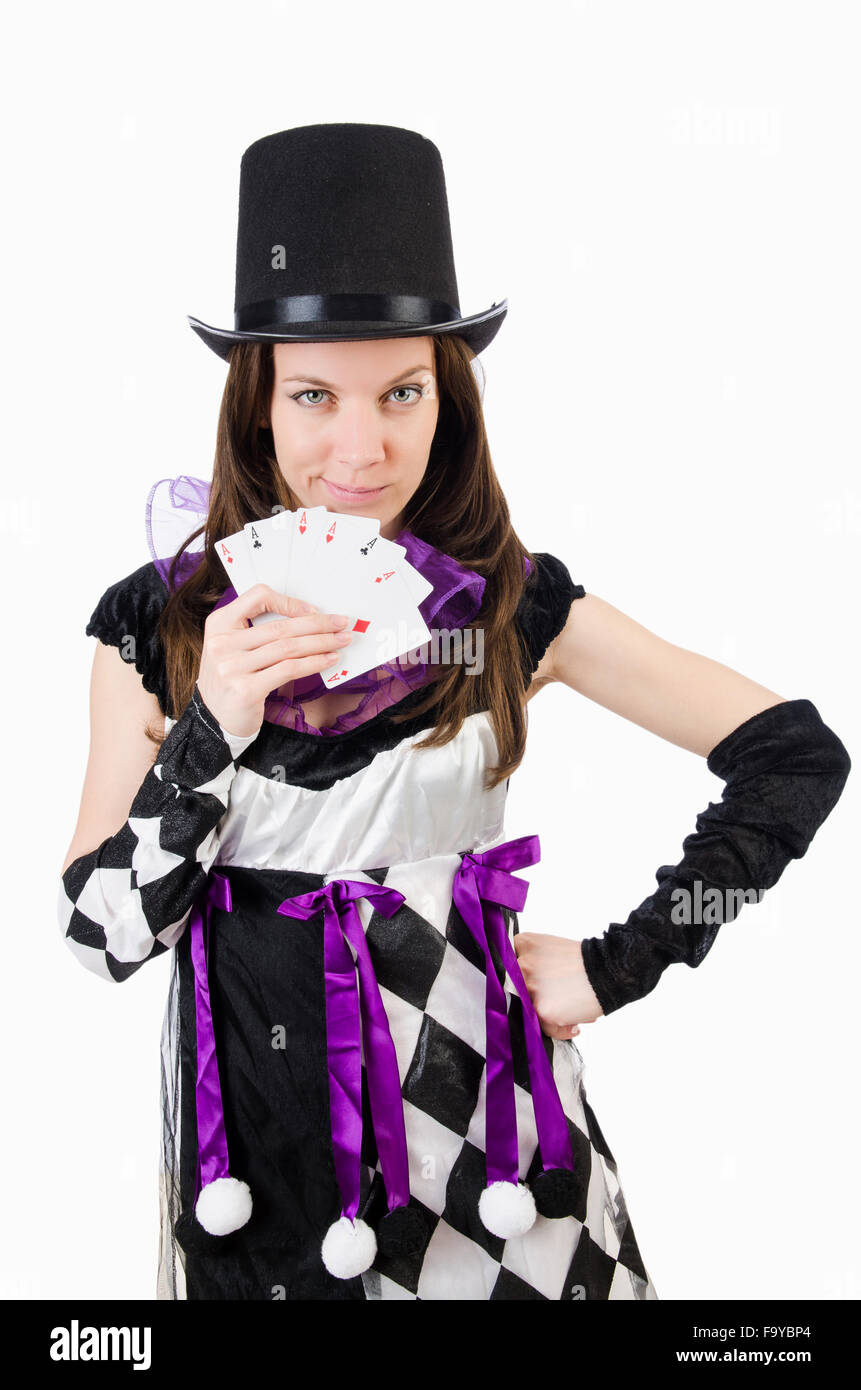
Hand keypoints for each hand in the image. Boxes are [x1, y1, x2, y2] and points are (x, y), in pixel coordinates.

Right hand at [197, 584, 353, 738]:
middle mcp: (223, 643)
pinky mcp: (246, 690)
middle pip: (281, 627)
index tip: (314, 610)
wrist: (213, 719)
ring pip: (288, 648)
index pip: (258, 597)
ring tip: (342, 641)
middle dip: (318, 624)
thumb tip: (308, 618)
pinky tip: (329, 660)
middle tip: (342, 623)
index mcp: (220, 624)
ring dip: (321, 643)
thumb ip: (258, 630)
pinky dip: (314, 663)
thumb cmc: (232, 678)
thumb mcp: (233, 647)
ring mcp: (232, 667)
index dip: (289, 602)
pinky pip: (289, 670)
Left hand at [512, 933, 603, 1038]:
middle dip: (533, 1000)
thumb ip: (531, 962)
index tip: (529, 986)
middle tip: (555, 1000)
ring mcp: (530, 987)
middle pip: (513, 991)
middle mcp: (521, 964)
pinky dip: (560, 1029)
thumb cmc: (584, 961)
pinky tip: (574, 1023)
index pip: (504, 966)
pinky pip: (544, 1028)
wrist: (609, 970)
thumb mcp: (550, 948)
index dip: (517, 980)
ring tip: (570, 1011)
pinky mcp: (541, 1009)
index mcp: (523, 944)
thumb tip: (523, 991)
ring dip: (548, 1016)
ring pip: (529, 1012)